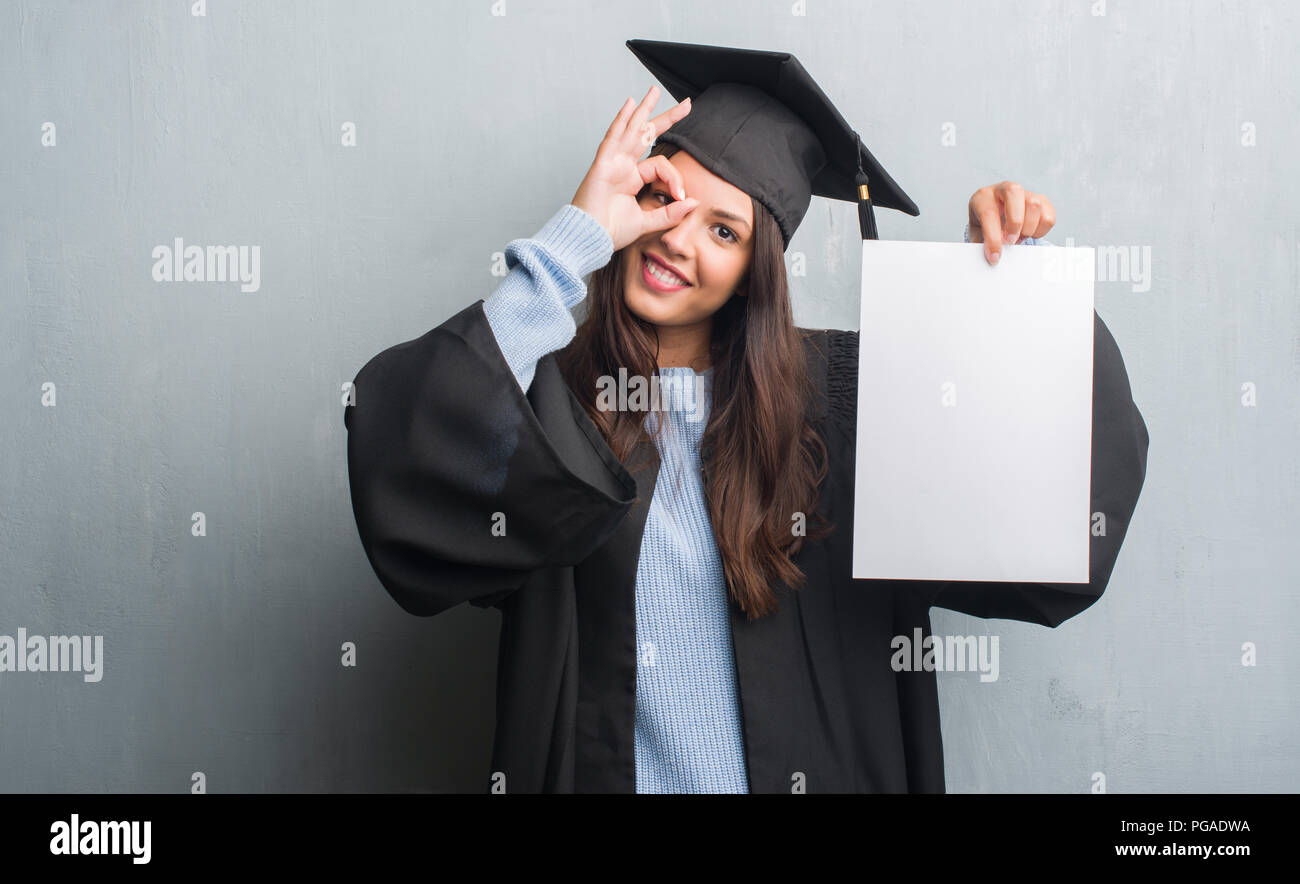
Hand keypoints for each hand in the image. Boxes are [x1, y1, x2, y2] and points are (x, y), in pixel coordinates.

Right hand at [571, 85, 698, 251]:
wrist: (589, 239)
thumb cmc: (609, 233)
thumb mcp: (647, 223)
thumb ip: (670, 213)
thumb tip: (693, 202)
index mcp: (632, 179)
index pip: (661, 165)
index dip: (675, 178)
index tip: (681, 196)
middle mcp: (623, 167)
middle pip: (647, 135)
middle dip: (667, 118)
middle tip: (686, 104)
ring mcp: (612, 163)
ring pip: (631, 130)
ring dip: (644, 110)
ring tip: (655, 91)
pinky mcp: (602, 164)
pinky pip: (614, 137)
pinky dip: (622, 120)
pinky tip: (631, 104)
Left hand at [968, 181, 1056, 264]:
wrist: (996, 220)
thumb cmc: (984, 227)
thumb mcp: (977, 235)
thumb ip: (983, 244)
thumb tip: (994, 256)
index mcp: (983, 197)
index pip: (988, 213)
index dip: (993, 238)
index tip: (995, 256)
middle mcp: (1004, 189)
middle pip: (1014, 193)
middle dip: (1014, 221)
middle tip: (1011, 241)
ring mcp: (1025, 193)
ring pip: (1034, 205)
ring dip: (1027, 229)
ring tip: (1018, 238)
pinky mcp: (1042, 201)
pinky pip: (1048, 216)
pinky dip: (1040, 231)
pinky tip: (1029, 234)